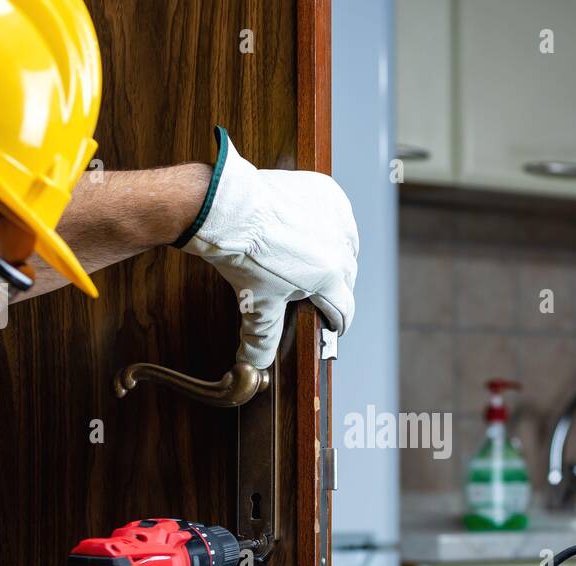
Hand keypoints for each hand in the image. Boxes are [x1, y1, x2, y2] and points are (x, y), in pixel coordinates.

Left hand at [176, 126, 358, 368]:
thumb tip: (256, 362)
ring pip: (347, 245)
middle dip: (334, 289)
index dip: (338, 323)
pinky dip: (330, 225)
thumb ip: (262, 338)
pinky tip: (315, 231)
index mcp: (328, 276)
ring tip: (317, 261)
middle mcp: (339, 246)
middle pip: (347, 277)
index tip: (334, 327)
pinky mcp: (325, 193)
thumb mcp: (255, 304)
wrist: (227, 209)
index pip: (344, 309)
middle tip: (317, 294)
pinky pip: (338, 215)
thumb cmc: (243, 254)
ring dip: (337, 256)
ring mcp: (335, 216)